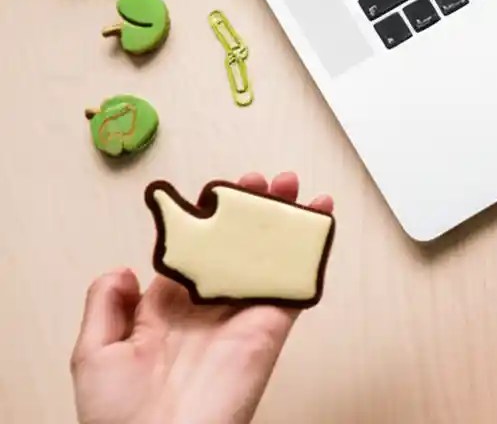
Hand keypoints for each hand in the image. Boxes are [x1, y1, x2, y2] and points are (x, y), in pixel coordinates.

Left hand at [72, 173, 333, 423]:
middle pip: (239, 249)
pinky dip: (309, 258)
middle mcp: (208, 311)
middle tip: (270, 182)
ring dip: (286, 226)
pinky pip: (293, 289)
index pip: (196, 252)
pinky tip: (316, 229)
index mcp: (166, 311)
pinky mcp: (269, 330)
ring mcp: (242, 318)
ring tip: (296, 191)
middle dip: (256, 212)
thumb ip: (105, 306)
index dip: (212, 218)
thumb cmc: (121, 418)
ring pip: (270, 261)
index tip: (223, 190)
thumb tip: (124, 269)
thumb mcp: (94, 353)